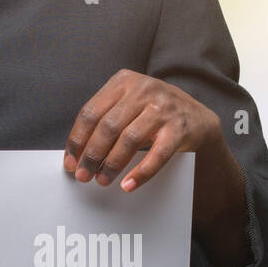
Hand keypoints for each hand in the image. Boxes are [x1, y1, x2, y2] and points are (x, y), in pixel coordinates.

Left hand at [62, 68, 222, 191]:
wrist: (197, 117)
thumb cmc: (152, 113)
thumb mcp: (128, 104)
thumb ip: (105, 119)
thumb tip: (77, 154)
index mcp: (123, 81)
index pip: (90, 112)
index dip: (77, 140)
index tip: (70, 162)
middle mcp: (143, 90)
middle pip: (107, 127)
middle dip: (92, 155)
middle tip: (83, 175)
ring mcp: (163, 108)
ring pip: (129, 140)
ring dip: (112, 164)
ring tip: (102, 180)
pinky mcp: (179, 128)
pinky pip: (157, 154)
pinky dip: (141, 172)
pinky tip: (128, 185)